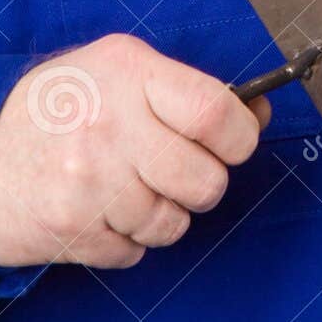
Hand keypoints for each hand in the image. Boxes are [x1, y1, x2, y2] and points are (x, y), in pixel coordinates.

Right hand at [0, 34, 269, 269]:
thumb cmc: (63, 107)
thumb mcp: (120, 69)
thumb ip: (188, 89)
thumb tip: (258, 113)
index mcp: (129, 74)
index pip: (214, 113)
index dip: (240, 135)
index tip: (235, 141)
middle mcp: (109, 127)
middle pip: (205, 181)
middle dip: (203, 183)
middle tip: (179, 171)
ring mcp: (88, 183)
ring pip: (173, 224)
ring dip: (163, 213)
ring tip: (130, 187)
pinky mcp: (72, 230)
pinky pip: (136, 252)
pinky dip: (128, 239)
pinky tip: (103, 209)